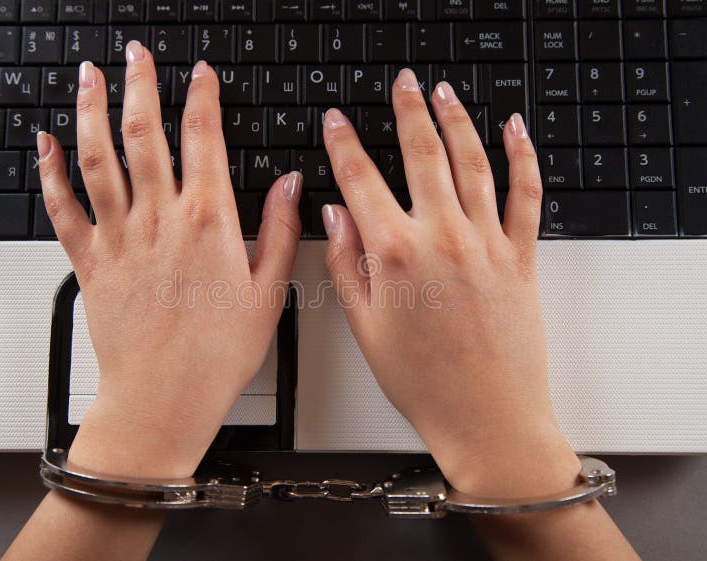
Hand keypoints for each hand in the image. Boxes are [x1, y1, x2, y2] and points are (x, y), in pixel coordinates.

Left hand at [36, 45, 301, 477]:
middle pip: (145, 133)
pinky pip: (63, 207)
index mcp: (208, 222)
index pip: (204, 140)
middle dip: (142, 85)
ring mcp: (120, 238)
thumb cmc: (216, 355)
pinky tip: (46, 145)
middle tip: (138, 55)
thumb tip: (293, 186)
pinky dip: (50, 172)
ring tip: (91, 75)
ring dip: (92, 110)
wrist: (163, 399)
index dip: (202, 98)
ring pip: (99, 157)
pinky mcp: (91, 262)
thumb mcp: (268, 292)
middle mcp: (159, 220)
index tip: (201, 74)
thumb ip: (281, 230)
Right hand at [320, 69, 578, 496]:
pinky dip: (522, 156)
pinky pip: (525, 195)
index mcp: (397, 254)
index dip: (344, 144)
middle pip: (422, 154)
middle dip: (407, 110)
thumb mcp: (366, 326)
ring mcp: (487, 243)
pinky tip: (514, 131)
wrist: (487, 417)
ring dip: (457, 120)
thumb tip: (334, 216)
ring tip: (444, 93)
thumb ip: (348, 264)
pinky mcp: (521, 257)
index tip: (337, 122)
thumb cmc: (424, 382)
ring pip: (472, 162)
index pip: (361, 180)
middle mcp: (443, 238)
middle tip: (401, 85)